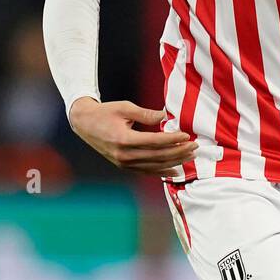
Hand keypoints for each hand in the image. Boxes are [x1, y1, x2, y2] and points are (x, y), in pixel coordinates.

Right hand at [68, 98, 197, 173]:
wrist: (84, 124)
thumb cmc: (105, 112)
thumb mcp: (125, 108)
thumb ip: (146, 114)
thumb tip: (167, 115)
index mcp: (124, 140)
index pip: (155, 142)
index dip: (173, 139)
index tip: (187, 135)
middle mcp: (124, 155)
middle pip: (158, 156)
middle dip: (179, 152)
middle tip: (195, 146)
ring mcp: (124, 163)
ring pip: (154, 166)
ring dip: (175, 162)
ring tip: (190, 157)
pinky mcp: (124, 166)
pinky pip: (146, 171)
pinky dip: (162, 172)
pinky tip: (175, 171)